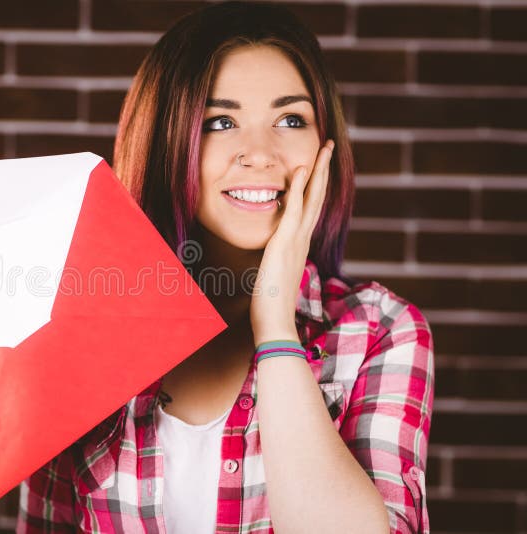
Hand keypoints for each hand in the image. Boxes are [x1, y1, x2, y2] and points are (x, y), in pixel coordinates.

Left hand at [250, 139, 334, 345]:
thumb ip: (276, 263)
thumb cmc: (271, 306)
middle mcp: (303, 239)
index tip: (317, 166)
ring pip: (312, 198)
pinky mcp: (284, 244)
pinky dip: (299, 189)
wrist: (275, 324)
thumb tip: (273, 262)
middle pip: (318, 197)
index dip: (315, 186)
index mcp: (300, 245)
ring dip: (317, 170)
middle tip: (329, 146)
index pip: (310, 208)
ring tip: (323, 147)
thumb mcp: (274, 277)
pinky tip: (300, 169)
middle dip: (323, 170)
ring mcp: (296, 241)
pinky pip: (293, 210)